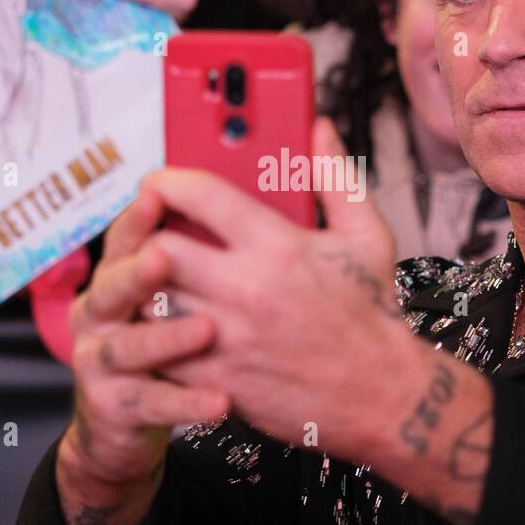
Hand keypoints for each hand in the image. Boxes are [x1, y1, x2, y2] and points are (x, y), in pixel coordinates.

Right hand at [65, 187, 226, 486]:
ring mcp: (100, 361)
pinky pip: (152, 402)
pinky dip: (186, 402)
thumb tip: (238, 206)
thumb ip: (188, 256)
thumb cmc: (161, 345)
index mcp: (116, 277)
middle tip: (164, 258)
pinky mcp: (113, 406)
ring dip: (167, 337)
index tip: (155, 194)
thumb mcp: (165, 296)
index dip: (137, 218)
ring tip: (207, 330)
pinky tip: (221, 400)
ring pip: (129, 346)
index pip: (123, 240)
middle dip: (138, 272)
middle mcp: (99, 313)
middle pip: (113, 286)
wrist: (122, 423)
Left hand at [137, 117, 402, 453]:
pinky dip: (151, 333)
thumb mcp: (367, 236)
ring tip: (151, 275)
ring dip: (143, 284)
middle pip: (159, 248)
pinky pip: (158, 349)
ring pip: (150, 300)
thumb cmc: (372, 315)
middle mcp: (246, 289)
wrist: (380, 397)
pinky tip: (161, 321)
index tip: (158, 181)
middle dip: (146, 236)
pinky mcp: (215, 379)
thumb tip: (318, 128)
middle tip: (149, 232)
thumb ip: (336, 176)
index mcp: (279, 247)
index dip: (167, 180)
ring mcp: (226, 337)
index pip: (200, 196)